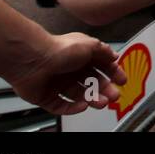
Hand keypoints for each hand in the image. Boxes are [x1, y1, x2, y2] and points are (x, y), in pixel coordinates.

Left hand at [3, 31, 126, 115]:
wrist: (32, 59)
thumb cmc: (60, 49)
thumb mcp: (90, 45)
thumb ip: (104, 51)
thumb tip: (115, 55)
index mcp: (81, 56)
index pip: (101, 66)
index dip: (112, 73)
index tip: (121, 81)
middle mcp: (70, 69)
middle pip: (91, 83)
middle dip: (104, 90)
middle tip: (114, 96)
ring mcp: (58, 84)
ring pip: (78, 95)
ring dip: (92, 99)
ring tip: (101, 103)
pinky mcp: (46, 97)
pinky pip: (61, 106)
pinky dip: (72, 108)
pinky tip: (82, 106)